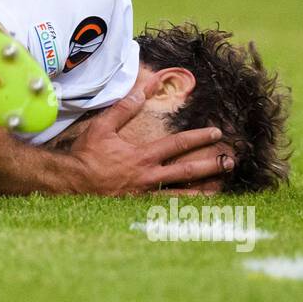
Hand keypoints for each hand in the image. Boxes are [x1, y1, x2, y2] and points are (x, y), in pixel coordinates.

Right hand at [67, 88, 232, 195]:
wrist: (72, 183)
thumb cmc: (86, 155)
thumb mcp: (102, 127)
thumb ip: (123, 109)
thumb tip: (141, 90)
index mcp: (143, 156)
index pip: (178, 144)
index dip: (199, 137)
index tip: (216, 132)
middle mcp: (149, 177)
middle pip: (187, 171)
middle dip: (211, 165)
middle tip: (230, 161)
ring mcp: (145, 195)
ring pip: (181, 195)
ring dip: (203, 191)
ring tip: (221, 189)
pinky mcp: (139, 207)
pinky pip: (166, 210)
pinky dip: (183, 210)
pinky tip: (195, 211)